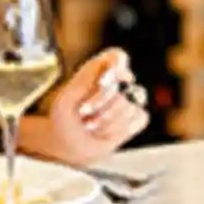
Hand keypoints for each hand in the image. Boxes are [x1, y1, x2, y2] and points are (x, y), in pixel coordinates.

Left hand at [20, 48, 148, 166]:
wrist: (66, 146)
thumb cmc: (63, 120)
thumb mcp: (66, 101)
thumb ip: (88, 82)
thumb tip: (122, 74)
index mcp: (96, 70)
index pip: (117, 57)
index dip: (115, 68)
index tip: (103, 84)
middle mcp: (114, 83)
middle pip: (120, 87)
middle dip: (100, 104)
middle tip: (82, 113)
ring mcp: (126, 101)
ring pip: (129, 105)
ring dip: (106, 120)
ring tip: (89, 125)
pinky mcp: (135, 118)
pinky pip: (140, 117)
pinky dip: (120, 129)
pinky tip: (104, 132)